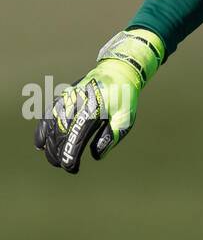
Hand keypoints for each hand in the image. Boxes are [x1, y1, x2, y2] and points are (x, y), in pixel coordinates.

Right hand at [34, 29, 163, 173]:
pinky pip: (48, 114)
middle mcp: (77, 103)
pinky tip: (40, 144)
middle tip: (64, 166)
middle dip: (59, 152)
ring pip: (51, 124)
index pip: (77, 136)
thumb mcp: (125, 119)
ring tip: (53, 160)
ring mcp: (68, 99)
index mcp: (94, 110)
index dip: (71, 153)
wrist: (117, 72)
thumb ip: (110, 137)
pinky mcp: (64, 97)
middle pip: (61, 132)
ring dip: (49, 144)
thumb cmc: (124, 98)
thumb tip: (95, 156)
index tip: (70, 167)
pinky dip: (42, 129)